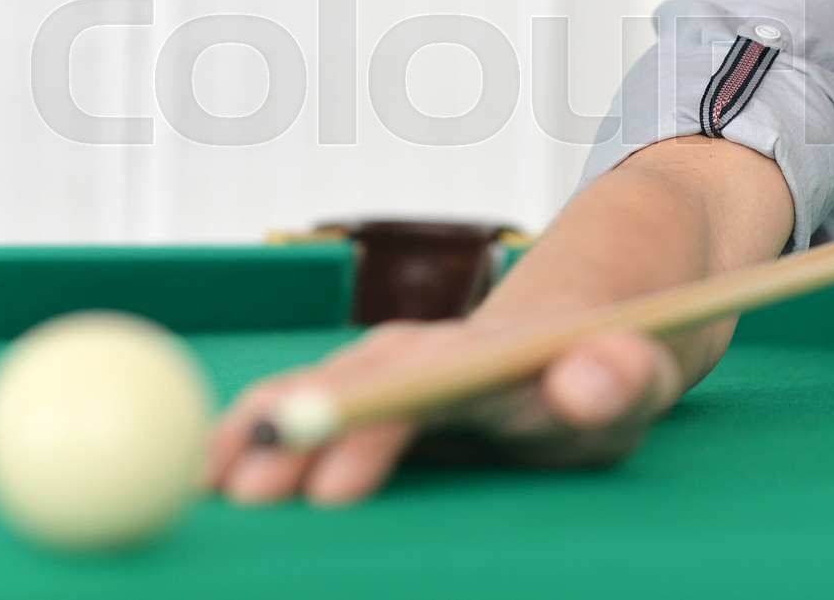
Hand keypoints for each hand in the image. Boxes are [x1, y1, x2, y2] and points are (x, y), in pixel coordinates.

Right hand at [206, 319, 682, 504]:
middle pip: (344, 387)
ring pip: (304, 391)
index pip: (424, 388)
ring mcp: (380, 367)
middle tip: (240, 498)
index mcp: (482, 354)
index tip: (332, 488)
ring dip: (251, 436)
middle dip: (292, 441)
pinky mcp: (359, 390)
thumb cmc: (610, 369)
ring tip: (198, 486)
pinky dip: (246, 436)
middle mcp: (418, 351)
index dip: (376, 432)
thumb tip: (586, 381)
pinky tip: (205, 473)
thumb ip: (617, 378)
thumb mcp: (635, 376)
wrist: (580, 335)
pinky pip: (292, 406)